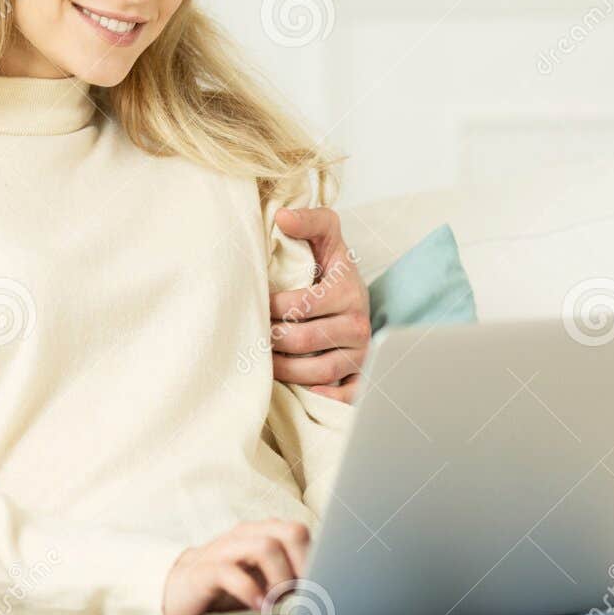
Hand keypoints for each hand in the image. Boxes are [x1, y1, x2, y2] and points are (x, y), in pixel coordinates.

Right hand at [163, 519, 311, 614]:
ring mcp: (224, 549)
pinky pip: (231, 572)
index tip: (318, 587)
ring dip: (280, 579)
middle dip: (303, 565)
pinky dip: (250, 591)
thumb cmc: (228, 585)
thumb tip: (323, 590)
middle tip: (301, 593)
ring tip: (277, 602)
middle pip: (290, 533)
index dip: (315, 559)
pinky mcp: (204, 570)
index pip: (300, 532)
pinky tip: (257, 606)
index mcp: (263, 532)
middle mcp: (245, 534)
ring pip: (265, 547)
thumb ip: (288, 575)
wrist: (177, 590)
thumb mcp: (261, 578)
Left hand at [270, 206, 371, 402]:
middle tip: (251, 337)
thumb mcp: (327, 238)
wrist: (355, 296)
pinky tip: (303, 391)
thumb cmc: (333, 270)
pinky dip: (325, 397)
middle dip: (272, 340)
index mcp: (348, 290)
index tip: (257, 305)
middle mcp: (358, 324)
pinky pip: (346, 396)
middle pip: (305, 341)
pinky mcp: (362, 375)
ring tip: (263, 362)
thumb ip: (310, 221)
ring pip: (318, 371)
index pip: (301, 305)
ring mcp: (361, 352)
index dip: (272, 307)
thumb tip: (283, 217)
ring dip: (285, 370)